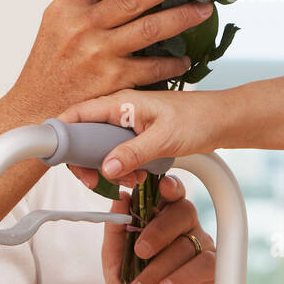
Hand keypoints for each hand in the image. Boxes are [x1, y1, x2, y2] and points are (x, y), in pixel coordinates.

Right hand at [7, 0, 213, 121]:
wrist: (33, 112)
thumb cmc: (48, 69)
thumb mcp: (55, 25)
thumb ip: (80, 1)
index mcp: (66, 9)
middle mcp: (83, 28)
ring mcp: (100, 55)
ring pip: (150, 29)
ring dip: (181, 17)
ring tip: (204, 9)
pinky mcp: (114, 82)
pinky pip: (153, 68)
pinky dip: (172, 63)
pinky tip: (185, 59)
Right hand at [59, 87, 224, 188]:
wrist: (222, 120)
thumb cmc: (198, 119)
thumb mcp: (164, 139)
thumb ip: (133, 153)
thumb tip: (106, 168)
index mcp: (121, 102)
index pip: (78, 113)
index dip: (62, 134)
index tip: (61, 159)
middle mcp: (121, 110)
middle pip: (84, 135)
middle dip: (87, 161)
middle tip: (96, 181)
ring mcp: (129, 122)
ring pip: (101, 147)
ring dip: (108, 168)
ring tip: (130, 179)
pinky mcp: (138, 134)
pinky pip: (118, 152)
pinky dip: (123, 167)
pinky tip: (138, 176)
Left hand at [103, 174, 213, 283]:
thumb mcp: (115, 263)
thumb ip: (114, 232)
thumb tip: (119, 199)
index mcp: (162, 218)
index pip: (171, 193)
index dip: (170, 186)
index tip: (162, 186)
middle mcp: (185, 228)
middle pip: (182, 211)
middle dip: (159, 230)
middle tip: (140, 251)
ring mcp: (201, 247)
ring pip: (186, 244)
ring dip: (159, 268)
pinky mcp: (213, 270)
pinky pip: (202, 264)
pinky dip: (182, 276)